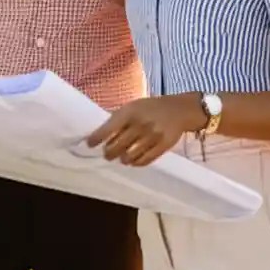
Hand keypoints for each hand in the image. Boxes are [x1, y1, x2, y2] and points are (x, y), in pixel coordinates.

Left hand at [85, 93, 204, 166]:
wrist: (179, 110)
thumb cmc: (151, 108)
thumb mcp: (133, 106)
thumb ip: (118, 119)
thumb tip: (99, 135)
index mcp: (130, 112)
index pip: (108, 128)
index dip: (96, 138)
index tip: (90, 144)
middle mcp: (140, 124)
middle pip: (117, 146)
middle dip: (109, 153)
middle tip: (107, 154)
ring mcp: (152, 136)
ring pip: (129, 156)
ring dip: (122, 159)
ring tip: (121, 157)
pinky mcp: (162, 146)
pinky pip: (144, 161)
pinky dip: (135, 163)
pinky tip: (133, 160)